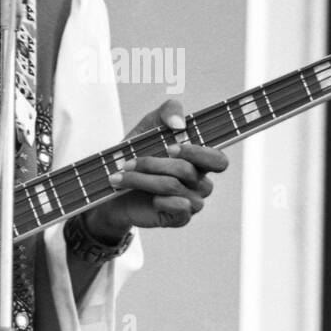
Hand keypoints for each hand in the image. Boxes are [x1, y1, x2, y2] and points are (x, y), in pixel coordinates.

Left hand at [83, 99, 227, 240]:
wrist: (112, 188)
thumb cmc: (135, 155)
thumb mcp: (148, 126)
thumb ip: (167, 112)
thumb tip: (180, 123)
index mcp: (199, 160)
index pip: (218, 160)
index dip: (198, 153)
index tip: (170, 147)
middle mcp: (200, 181)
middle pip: (188, 170)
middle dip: (155, 164)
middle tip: (132, 161)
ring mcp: (192, 201)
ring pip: (172, 186)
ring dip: (141, 179)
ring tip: (120, 175)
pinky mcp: (180, 218)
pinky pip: (178, 207)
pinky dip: (158, 200)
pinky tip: (146, 197)